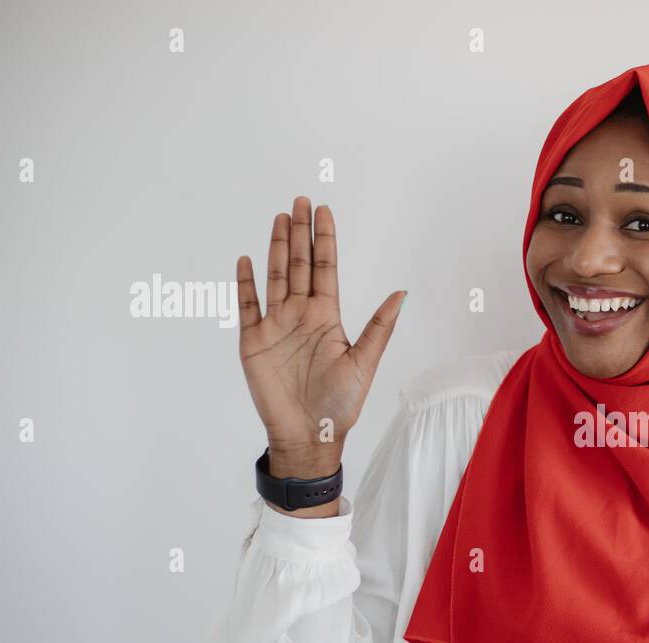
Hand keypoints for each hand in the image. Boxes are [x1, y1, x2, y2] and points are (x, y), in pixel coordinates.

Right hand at [236, 196, 405, 474]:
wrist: (309, 434)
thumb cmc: (340, 405)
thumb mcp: (365, 362)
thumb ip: (380, 327)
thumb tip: (402, 294)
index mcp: (327, 318)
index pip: (326, 269)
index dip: (325, 240)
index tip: (324, 211)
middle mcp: (301, 316)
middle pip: (299, 265)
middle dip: (299, 234)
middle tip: (300, 201)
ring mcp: (276, 327)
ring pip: (275, 278)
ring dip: (276, 248)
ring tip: (279, 218)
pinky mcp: (254, 342)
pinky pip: (248, 306)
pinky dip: (246, 283)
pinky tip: (247, 259)